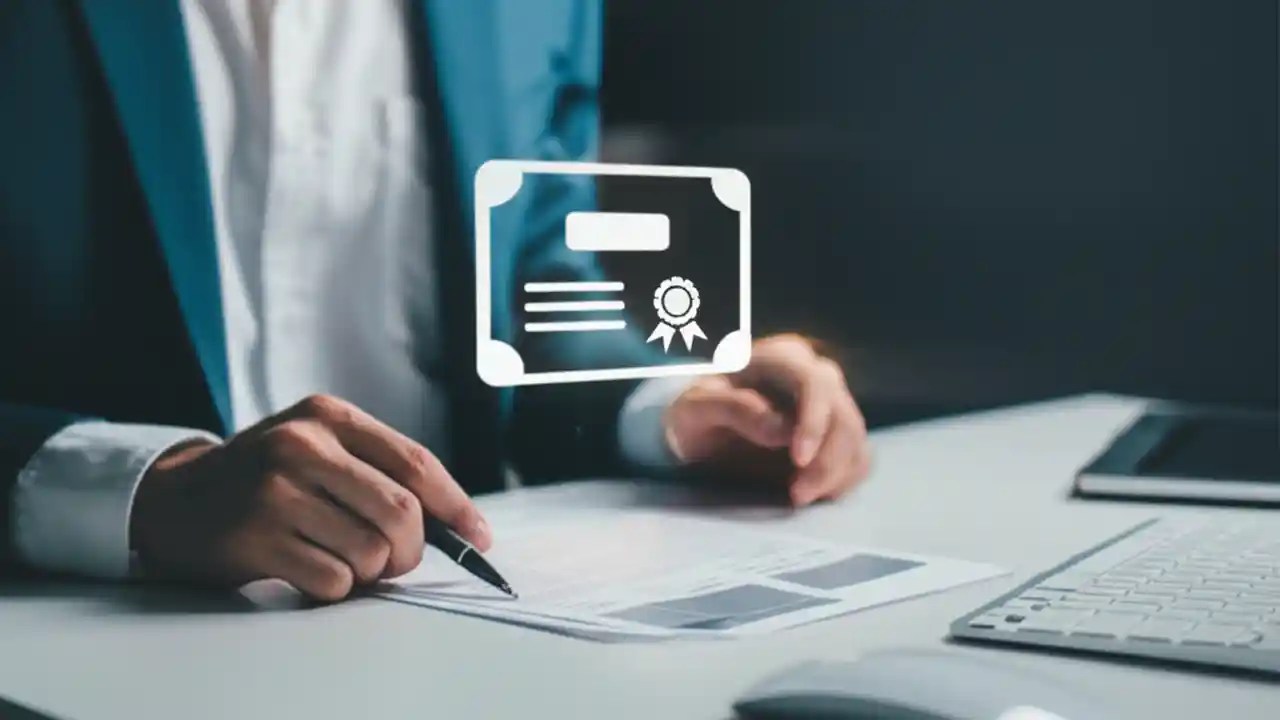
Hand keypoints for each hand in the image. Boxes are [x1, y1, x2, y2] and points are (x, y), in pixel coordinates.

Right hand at [130, 395, 488, 600]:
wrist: (175, 499)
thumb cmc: (264, 479)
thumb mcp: (315, 446)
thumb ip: (376, 470)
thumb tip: (454, 522)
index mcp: (328, 417)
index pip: (415, 461)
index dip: (456, 504)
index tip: (479, 535)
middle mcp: (302, 445)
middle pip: (401, 512)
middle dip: (412, 550)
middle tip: (397, 561)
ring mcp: (275, 491)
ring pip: (370, 551)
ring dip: (370, 571)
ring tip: (344, 560)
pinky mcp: (255, 537)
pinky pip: (333, 579)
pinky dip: (337, 586)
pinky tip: (312, 569)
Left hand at [662, 334, 870, 505]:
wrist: (702, 432)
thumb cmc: (696, 414)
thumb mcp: (695, 410)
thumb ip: (732, 409)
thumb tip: (781, 429)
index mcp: (780, 357)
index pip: (813, 382)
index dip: (814, 422)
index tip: (800, 460)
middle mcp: (815, 373)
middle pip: (844, 414)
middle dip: (828, 460)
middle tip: (798, 494)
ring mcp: (832, 404)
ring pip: (857, 438)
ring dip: (837, 474)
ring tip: (800, 497)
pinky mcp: (838, 434)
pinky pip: (860, 457)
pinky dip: (845, 480)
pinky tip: (816, 493)